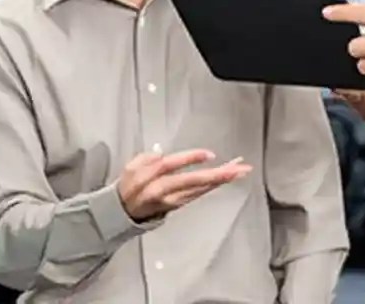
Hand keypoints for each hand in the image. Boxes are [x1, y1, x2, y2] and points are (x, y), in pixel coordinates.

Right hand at [117, 149, 251, 221]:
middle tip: (236, 169)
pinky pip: (200, 193)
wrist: (124, 212)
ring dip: (222, 180)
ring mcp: (173, 200)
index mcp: (147, 178)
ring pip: (200, 190)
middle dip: (216, 175)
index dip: (190, 159)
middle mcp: (162, 191)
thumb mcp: (130, 167)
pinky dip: (215, 185)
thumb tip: (161, 152)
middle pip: (192, 182)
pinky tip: (228, 177)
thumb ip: (146, 158)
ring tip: (240, 170)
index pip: (170, 166)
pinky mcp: (180, 204)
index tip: (210, 154)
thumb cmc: (129, 184)